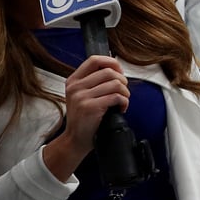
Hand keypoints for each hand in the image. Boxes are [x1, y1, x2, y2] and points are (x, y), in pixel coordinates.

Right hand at [43, 56, 128, 180]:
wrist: (75, 139)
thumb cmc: (83, 117)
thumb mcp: (81, 95)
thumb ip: (93, 81)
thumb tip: (115, 68)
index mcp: (73, 80)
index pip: (94, 60)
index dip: (111, 62)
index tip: (119, 71)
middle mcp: (76, 87)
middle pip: (108, 72)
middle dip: (122, 80)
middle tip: (123, 90)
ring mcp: (82, 97)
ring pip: (115, 84)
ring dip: (125, 92)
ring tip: (122, 100)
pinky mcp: (90, 107)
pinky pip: (116, 97)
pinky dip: (124, 102)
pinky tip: (121, 108)